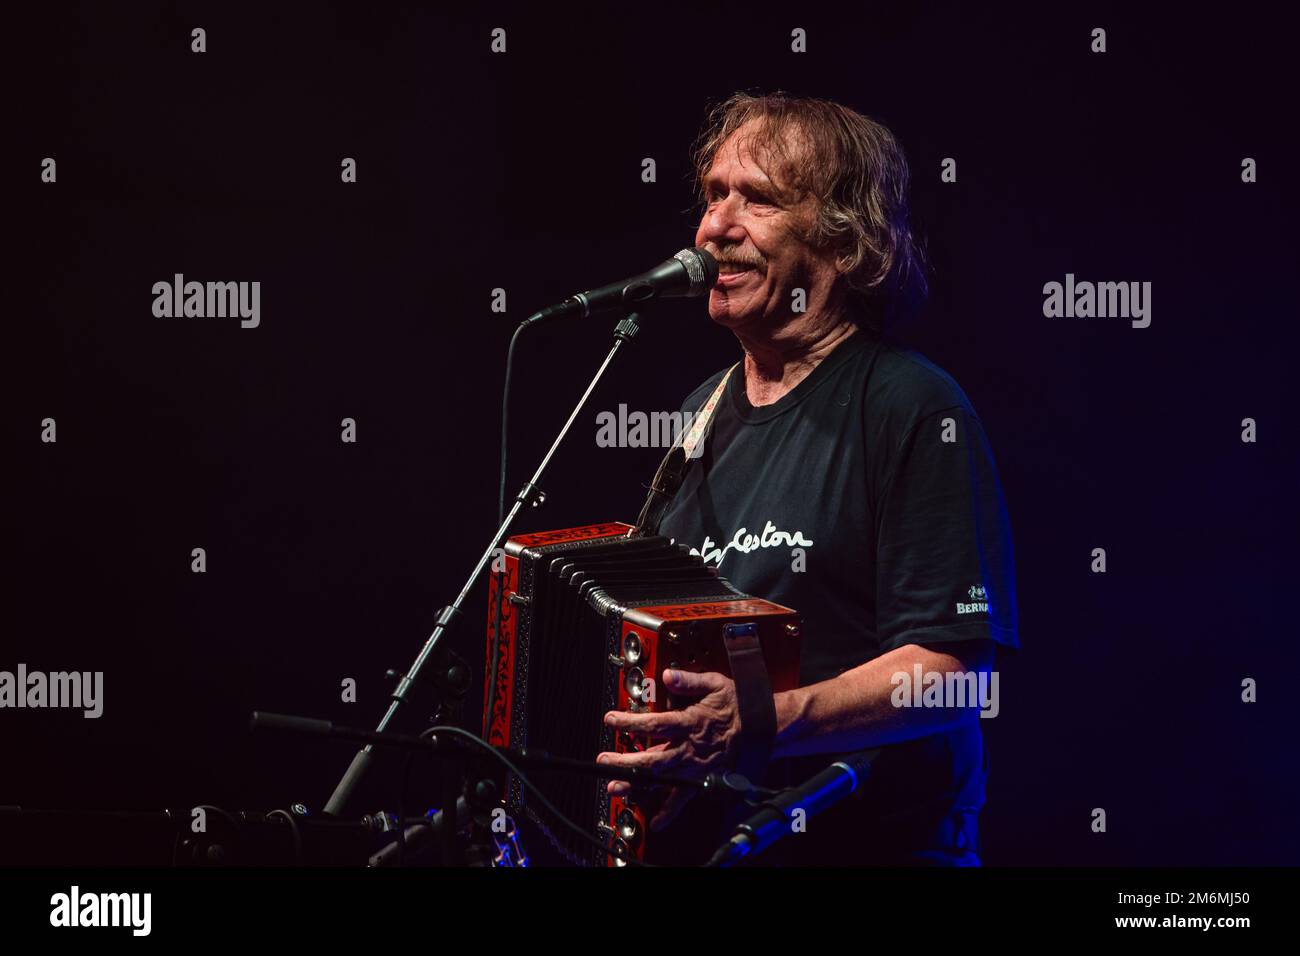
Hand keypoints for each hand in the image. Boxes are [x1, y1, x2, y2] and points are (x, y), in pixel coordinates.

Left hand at [596, 669, 740, 830]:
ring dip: (637, 785)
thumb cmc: (737, 704)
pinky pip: (684, 799)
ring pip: (661, 779)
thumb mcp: (715, 684)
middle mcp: (689, 748)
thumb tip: (668, 675)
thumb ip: (689, 681)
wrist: (762, 727)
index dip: (630, 723)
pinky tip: (656, 822)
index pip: (654, 725)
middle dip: (624, 761)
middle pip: (651, 758)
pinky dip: (670, 812)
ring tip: (615, 788)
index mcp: (690, 722)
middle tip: (604, 761)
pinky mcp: (703, 780)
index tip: (611, 720)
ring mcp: (695, 767)